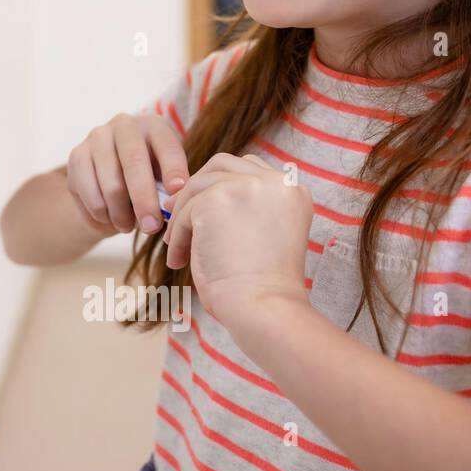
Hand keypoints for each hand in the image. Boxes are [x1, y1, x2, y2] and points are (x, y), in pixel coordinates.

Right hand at [66, 112, 188, 235]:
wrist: (112, 170)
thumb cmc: (149, 176)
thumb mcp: (165, 177)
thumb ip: (170, 189)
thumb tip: (170, 206)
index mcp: (153, 126)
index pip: (167, 147)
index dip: (174, 171)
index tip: (177, 195)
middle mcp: (123, 125)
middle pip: (134, 164)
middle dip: (144, 201)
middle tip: (151, 227)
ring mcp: (96, 138)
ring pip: (110, 185)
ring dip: (121, 214)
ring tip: (128, 226)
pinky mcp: (76, 156)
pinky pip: (89, 194)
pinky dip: (101, 214)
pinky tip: (109, 219)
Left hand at [161, 153, 310, 324]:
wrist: (264, 305)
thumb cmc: (265, 283)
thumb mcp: (268, 231)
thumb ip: (249, 206)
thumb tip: (203, 194)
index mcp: (293, 189)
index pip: (249, 167)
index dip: (222, 183)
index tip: (204, 206)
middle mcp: (275, 181)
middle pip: (221, 165)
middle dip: (196, 187)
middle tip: (177, 213)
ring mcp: (246, 186)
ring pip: (197, 188)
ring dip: (182, 217)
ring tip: (177, 244)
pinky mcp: (215, 200)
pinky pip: (184, 213)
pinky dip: (178, 236)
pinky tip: (178, 259)